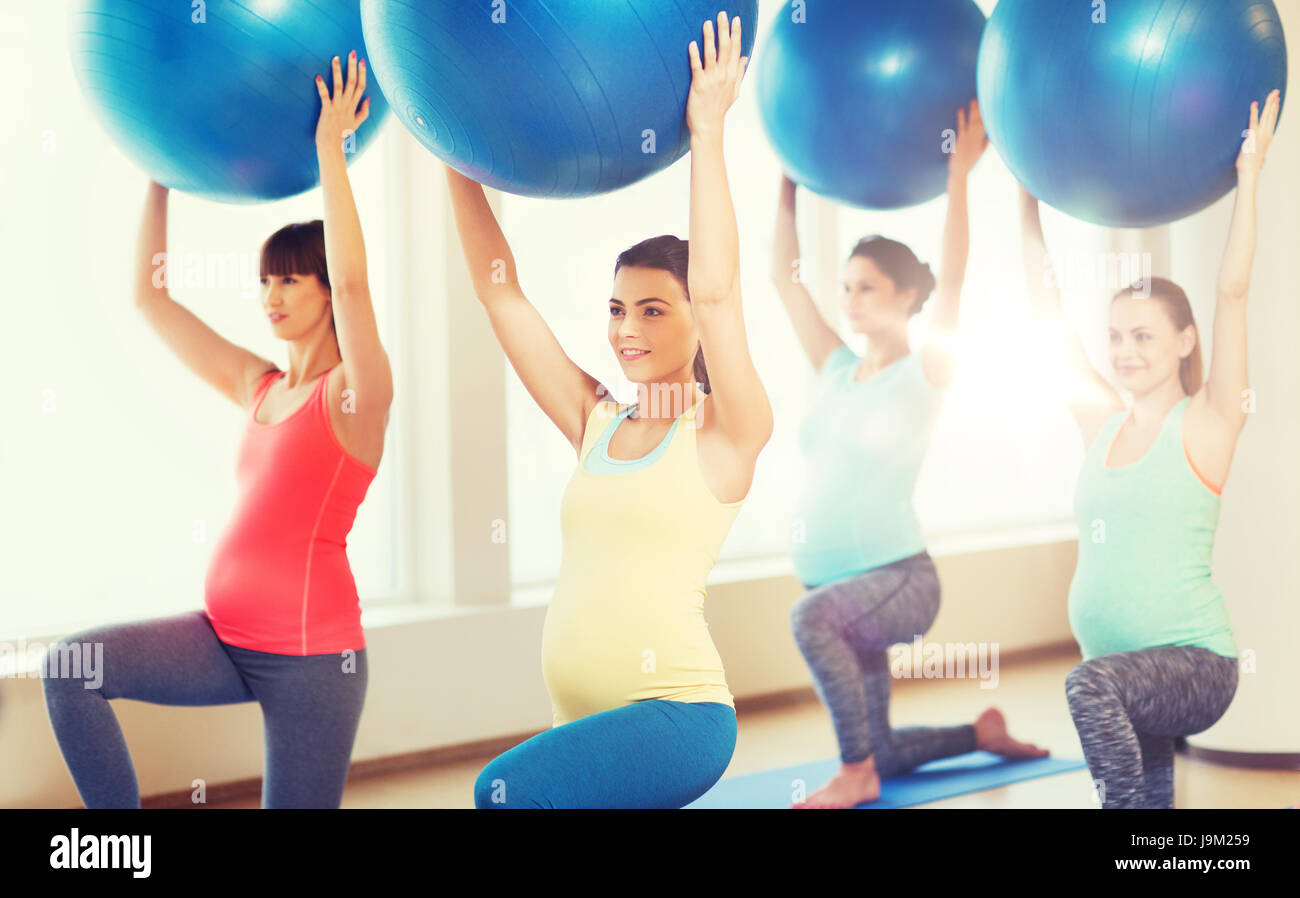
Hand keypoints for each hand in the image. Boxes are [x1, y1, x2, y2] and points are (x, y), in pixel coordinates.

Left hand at [315, 51, 371, 152]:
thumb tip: (368, 99)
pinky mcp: (327, 111)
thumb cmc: (342, 135)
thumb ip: (363, 111)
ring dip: (338, 71)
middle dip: (353, 67)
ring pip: (340, 86)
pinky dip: (321, 86)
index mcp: (354, 107)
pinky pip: (325, 96)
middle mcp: (347, 105)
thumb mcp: (356, 123)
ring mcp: (337, 108)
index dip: (362, 73)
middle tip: (352, 52)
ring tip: (335, 58)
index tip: (362, 61)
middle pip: (352, 83)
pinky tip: (318, 77)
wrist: (332, 147)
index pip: (361, 87)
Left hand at [686, 12, 748, 139]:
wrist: (708, 126)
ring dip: (710, 38)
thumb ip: (739, 73)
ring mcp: (712, 80)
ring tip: (707, 23)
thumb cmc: (719, 108)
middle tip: (722, 14)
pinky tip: (692, 43)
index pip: (736, 50)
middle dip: (724, 30)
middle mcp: (724, 76)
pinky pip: (697, 67)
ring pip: (711, 54)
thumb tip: (745, 58)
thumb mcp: (734, 91)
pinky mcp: (699, 85)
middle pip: (725, 48)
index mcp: (732, 76)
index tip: (736, 20)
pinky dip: (694, 55)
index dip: (736, 34)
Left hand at [948, 98, 987, 177]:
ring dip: (973, 109)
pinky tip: (960, 109)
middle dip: (983, 108)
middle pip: (981, 119)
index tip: (993, 103)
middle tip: (985, 95)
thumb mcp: (981, 151)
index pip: (988, 124)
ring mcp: (968, 137)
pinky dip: (961, 117)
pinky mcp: (959, 139)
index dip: (991, 113)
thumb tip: (992, 135)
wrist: (960, 169)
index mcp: (983, 139)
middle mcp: (977, 137)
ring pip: (972, 121)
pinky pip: (961, 126)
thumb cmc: (970, 160)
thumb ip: (986, 142)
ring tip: (974, 99)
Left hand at [1235, 89, 1280, 180]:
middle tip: (1276, 91)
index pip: (1273, 119)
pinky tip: (1254, 104)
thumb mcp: (1259, 159)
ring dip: (1268, 103)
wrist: (1249, 171)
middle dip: (1274, 102)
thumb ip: (1262, 158)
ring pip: (1266, 115)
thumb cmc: (1251, 166)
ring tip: (1271, 94)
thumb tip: (1263, 161)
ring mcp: (1261, 135)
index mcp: (1268, 137)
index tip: (1276, 100)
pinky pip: (1253, 121)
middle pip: (1271, 114)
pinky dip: (1253, 112)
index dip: (1275, 109)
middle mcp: (1267, 134)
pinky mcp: (1252, 136)